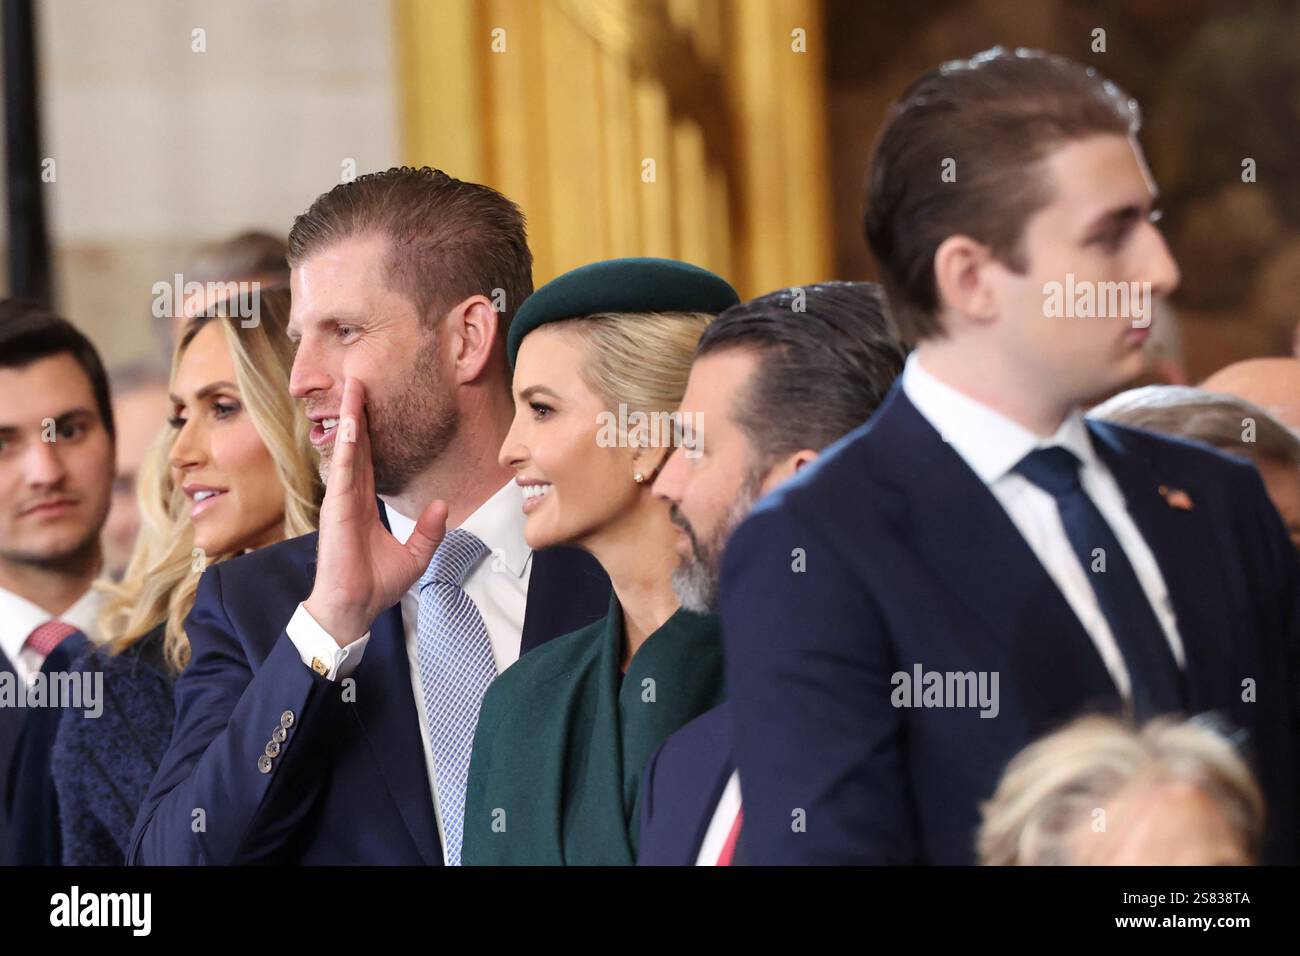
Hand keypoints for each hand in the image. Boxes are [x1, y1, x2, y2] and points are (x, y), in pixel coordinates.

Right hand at [303, 378, 447, 645]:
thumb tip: (443, 504)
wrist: (355, 608)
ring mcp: (342, 501)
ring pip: (349, 450)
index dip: (373, 430)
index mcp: (365, 504)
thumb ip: (429, 530)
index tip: (374, 403)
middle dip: (359, 412)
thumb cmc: (376, 585)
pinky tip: (352, 425)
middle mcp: (351, 497)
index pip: (371, 459)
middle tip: (359, 378)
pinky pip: (343, 472)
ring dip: (351, 418)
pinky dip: (347, 447)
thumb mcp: (415, 555)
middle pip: (358, 446)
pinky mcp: (336, 510)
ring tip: (353, 387)